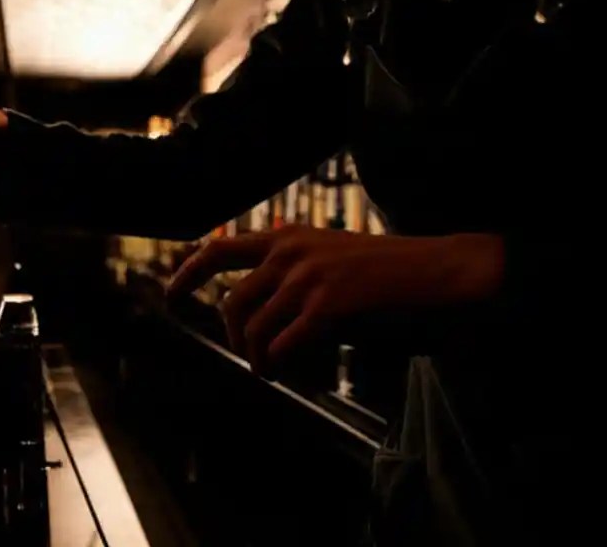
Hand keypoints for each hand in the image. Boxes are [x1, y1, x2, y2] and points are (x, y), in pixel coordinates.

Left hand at [168, 227, 503, 374]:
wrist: (435, 270)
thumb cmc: (383, 272)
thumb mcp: (328, 261)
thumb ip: (289, 280)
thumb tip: (255, 323)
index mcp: (286, 235)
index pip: (219, 249)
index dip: (189, 273)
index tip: (171, 296)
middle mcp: (289, 250)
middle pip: (232, 300)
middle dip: (231, 334)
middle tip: (245, 353)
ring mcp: (307, 276)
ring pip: (255, 326)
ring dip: (254, 354)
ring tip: (265, 369)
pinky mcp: (328, 304)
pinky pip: (284, 342)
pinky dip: (276, 361)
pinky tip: (278, 371)